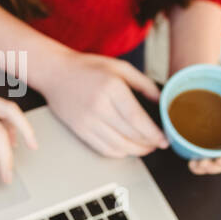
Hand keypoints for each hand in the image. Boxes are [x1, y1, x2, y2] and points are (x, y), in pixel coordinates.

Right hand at [39, 51, 168, 157]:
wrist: (55, 73)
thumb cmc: (88, 68)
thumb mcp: (120, 67)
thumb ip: (144, 83)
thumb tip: (161, 101)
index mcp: (112, 88)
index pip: (137, 119)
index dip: (154, 133)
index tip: (164, 139)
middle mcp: (99, 106)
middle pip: (130, 135)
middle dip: (149, 143)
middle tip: (159, 143)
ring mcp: (87, 121)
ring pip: (118, 146)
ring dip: (136, 151)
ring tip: (146, 147)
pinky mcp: (79, 130)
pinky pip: (103, 149)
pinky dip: (119, 153)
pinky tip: (127, 148)